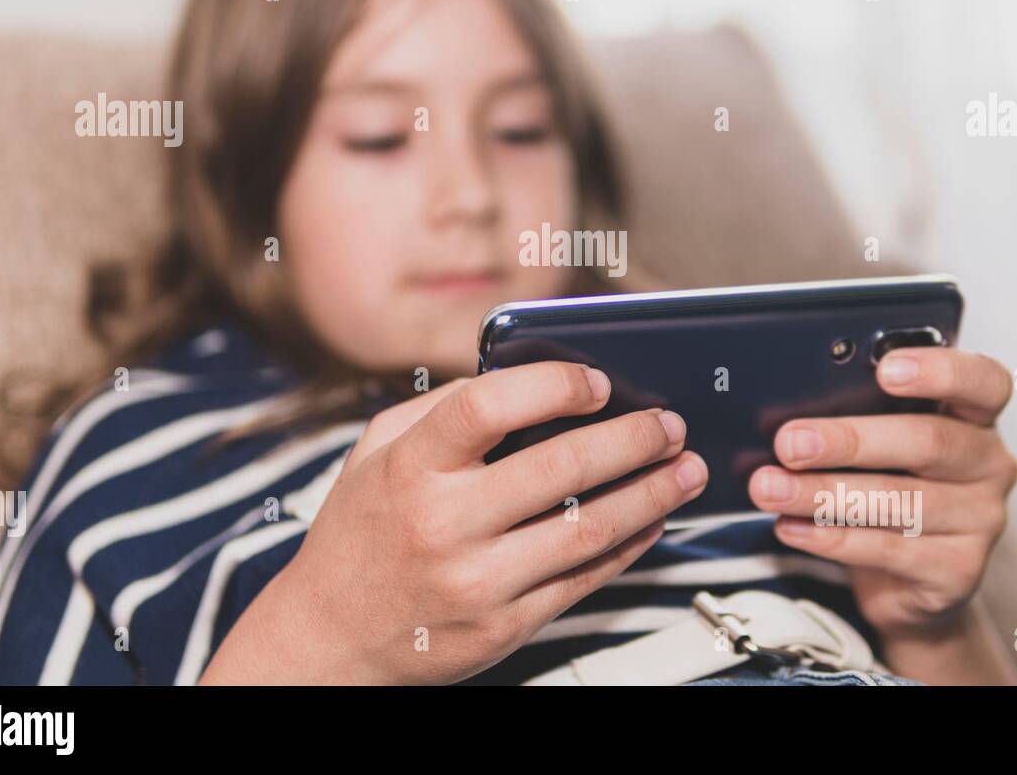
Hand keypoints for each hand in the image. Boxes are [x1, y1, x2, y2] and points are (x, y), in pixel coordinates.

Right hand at [202, 361, 706, 684]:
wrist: (331, 640)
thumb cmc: (360, 532)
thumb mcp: (377, 453)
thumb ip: (444, 409)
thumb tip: (527, 378)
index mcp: (409, 467)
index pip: (487, 407)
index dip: (553, 385)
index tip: (597, 381)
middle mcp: (442, 523)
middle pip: (559, 468)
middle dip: (632, 439)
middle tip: (669, 424)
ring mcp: (476, 580)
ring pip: (587, 530)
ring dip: (651, 494)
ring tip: (685, 470)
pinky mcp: (504, 625)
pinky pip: (584, 579)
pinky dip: (630, 545)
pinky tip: (653, 519)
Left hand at [748, 348, 1016, 638]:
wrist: (906, 580)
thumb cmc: (887, 488)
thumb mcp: (879, 446)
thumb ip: (857, 415)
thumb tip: (792, 410)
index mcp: (974, 416)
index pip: (982, 381)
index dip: (939, 371)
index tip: (885, 370)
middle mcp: (989, 464)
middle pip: (927, 442)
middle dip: (850, 441)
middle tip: (790, 443)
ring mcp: (980, 520)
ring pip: (898, 500)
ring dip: (823, 493)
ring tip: (771, 489)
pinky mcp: (958, 571)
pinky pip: (888, 549)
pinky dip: (829, 537)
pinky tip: (791, 526)